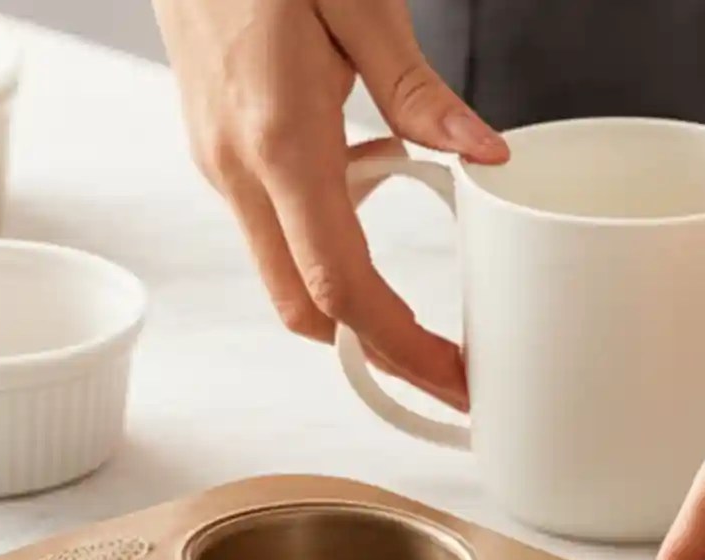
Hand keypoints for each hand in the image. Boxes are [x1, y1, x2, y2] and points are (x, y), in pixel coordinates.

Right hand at [152, 0, 508, 408]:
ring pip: (285, 273)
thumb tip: (484, 155)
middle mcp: (238, 169)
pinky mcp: (220, 153)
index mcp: (279, 138)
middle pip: (302, 306)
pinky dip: (327, 244)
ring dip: (351, 301)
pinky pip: (274, 227)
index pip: (338, 282)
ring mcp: (220, 166)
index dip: (397, 345)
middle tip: (443, 367)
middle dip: (374, 353)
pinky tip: (371, 191)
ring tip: (421, 300)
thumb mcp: (360, 6)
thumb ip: (418, 93)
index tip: (448, 376)